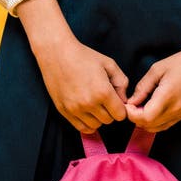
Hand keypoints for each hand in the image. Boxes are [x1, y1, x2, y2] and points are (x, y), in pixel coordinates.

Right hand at [14, 0, 128, 132]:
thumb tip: (123, 99)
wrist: (57, 53)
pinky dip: (87, 123)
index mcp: (103, 92)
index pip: (120, 115)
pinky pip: (81, 128)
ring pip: (96, 126)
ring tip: (94, 104)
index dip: (120, 108)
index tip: (115, 100)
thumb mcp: (109, 64)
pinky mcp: (64, 111)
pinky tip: (87, 112)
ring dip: (98, 118)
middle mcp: (89, 103)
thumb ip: (122, 83)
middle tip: (104, 99)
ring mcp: (75, 109)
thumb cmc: (83, 56)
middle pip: (108, 121)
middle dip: (109, 112)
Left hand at [124, 23, 180, 131]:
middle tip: (132, 105)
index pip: (143, 117)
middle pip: (148, 125)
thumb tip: (132, 101)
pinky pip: (166, 125)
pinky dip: (156, 122)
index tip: (127, 104)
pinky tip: (153, 109)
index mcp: (167, 97)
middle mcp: (175, 109)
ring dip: (145, 121)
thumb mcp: (157, 69)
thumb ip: (142, 87)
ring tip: (142, 106)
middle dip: (136, 118)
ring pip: (157, 128)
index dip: (131, 114)